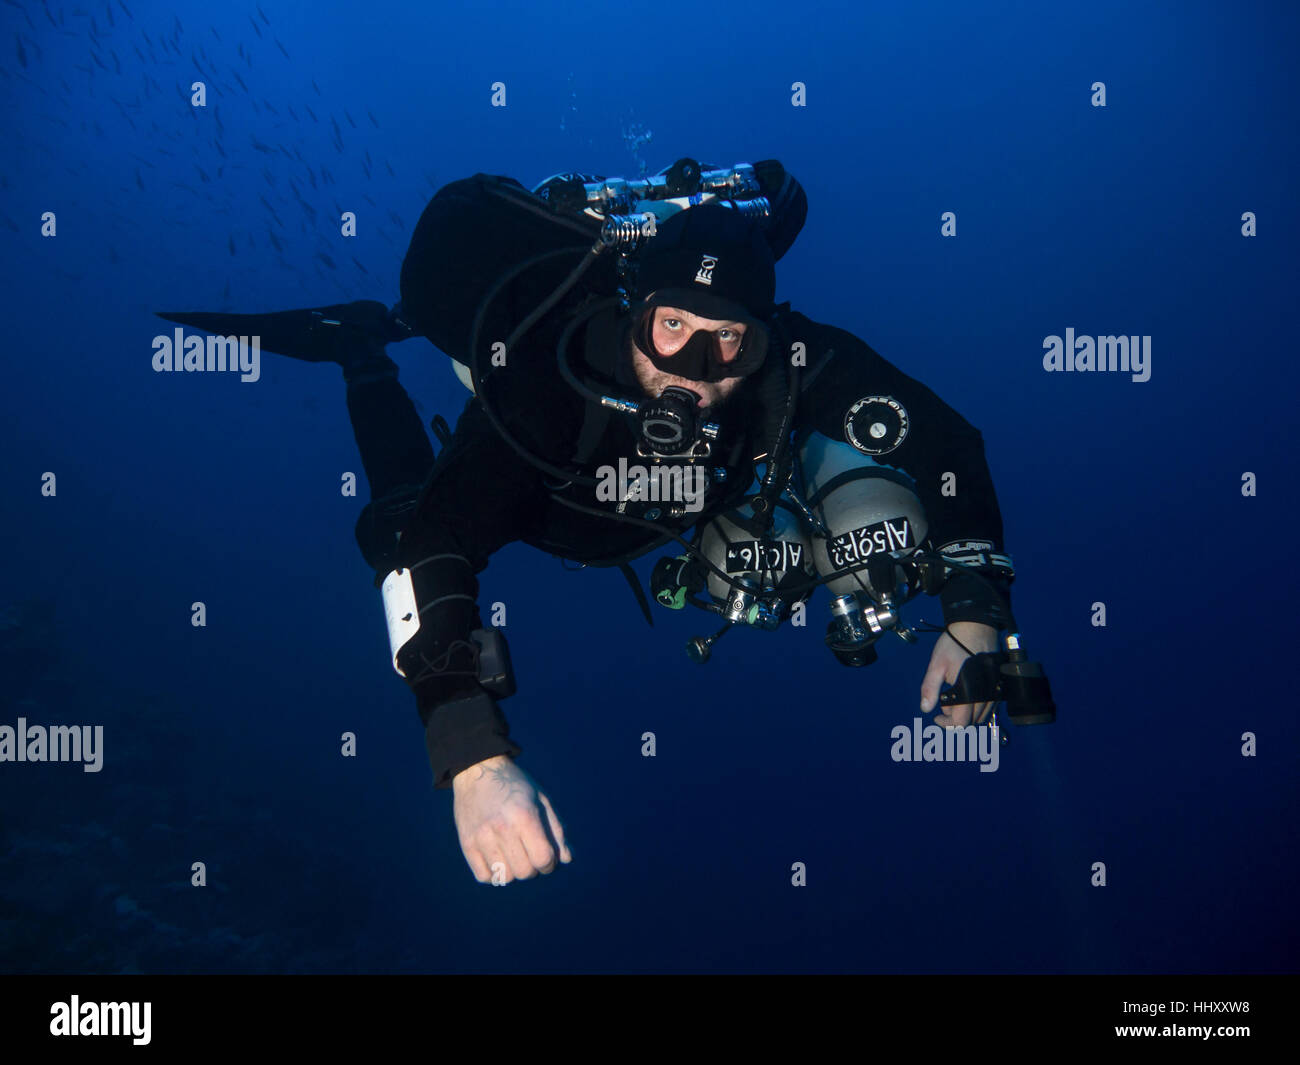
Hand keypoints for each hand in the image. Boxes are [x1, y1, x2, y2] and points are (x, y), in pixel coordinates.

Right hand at [451, 755, 571, 884]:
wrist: (478, 770)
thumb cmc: (515, 785)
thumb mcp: (541, 799)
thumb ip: (556, 830)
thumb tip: (566, 859)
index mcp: (524, 815)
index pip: (543, 858)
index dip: (550, 863)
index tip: (547, 857)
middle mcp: (502, 827)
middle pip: (524, 872)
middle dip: (533, 868)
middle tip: (530, 854)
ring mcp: (481, 836)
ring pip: (504, 877)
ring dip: (513, 871)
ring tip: (514, 855)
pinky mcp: (467, 843)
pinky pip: (484, 876)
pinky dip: (494, 874)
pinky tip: (498, 859)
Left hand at [919, 621, 998, 726]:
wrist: (975, 626)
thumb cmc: (954, 644)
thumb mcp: (936, 665)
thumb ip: (930, 688)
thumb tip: (925, 709)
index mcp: (970, 692)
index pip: (962, 723)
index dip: (947, 724)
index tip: (936, 717)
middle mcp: (986, 694)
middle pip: (973, 722)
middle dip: (955, 719)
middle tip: (943, 705)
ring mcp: (994, 690)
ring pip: (982, 716)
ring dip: (967, 714)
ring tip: (953, 699)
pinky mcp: (998, 685)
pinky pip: (989, 705)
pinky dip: (977, 707)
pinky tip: (966, 694)